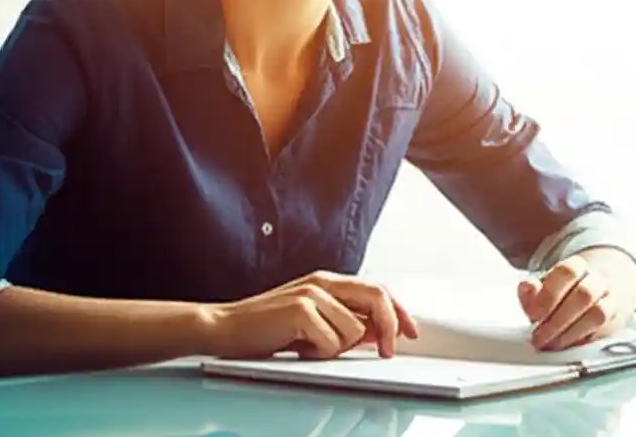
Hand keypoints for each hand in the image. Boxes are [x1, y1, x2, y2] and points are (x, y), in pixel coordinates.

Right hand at [199, 270, 419, 359]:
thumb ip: (345, 322)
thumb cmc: (266, 328)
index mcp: (329, 282)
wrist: (224, 328)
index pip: (378, 290)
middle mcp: (324, 283)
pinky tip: (299, 349)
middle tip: (388, 352)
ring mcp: (312, 294)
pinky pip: (332, 342)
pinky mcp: (301, 310)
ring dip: (339, 348)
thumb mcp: (313, 323)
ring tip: (310, 348)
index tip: (410, 333)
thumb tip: (379, 334)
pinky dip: (320, 353)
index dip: (399, 313)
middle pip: (378, 297)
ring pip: (355, 329)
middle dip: (391, 327)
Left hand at [518, 248, 635, 350]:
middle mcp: (598, 281)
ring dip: (571, 333)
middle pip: (585, 295)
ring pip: (598, 314)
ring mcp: (611, 300)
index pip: (567, 272)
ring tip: (551, 344)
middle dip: (558, 320)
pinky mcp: (615, 322)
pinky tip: (566, 346)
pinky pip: (603, 332)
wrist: (601, 289)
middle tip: (539, 337)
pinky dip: (581, 341)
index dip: (549, 294)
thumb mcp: (545, 286)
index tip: (533, 314)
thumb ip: (532, 289)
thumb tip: (528, 289)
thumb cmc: (567, 290)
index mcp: (579, 266)